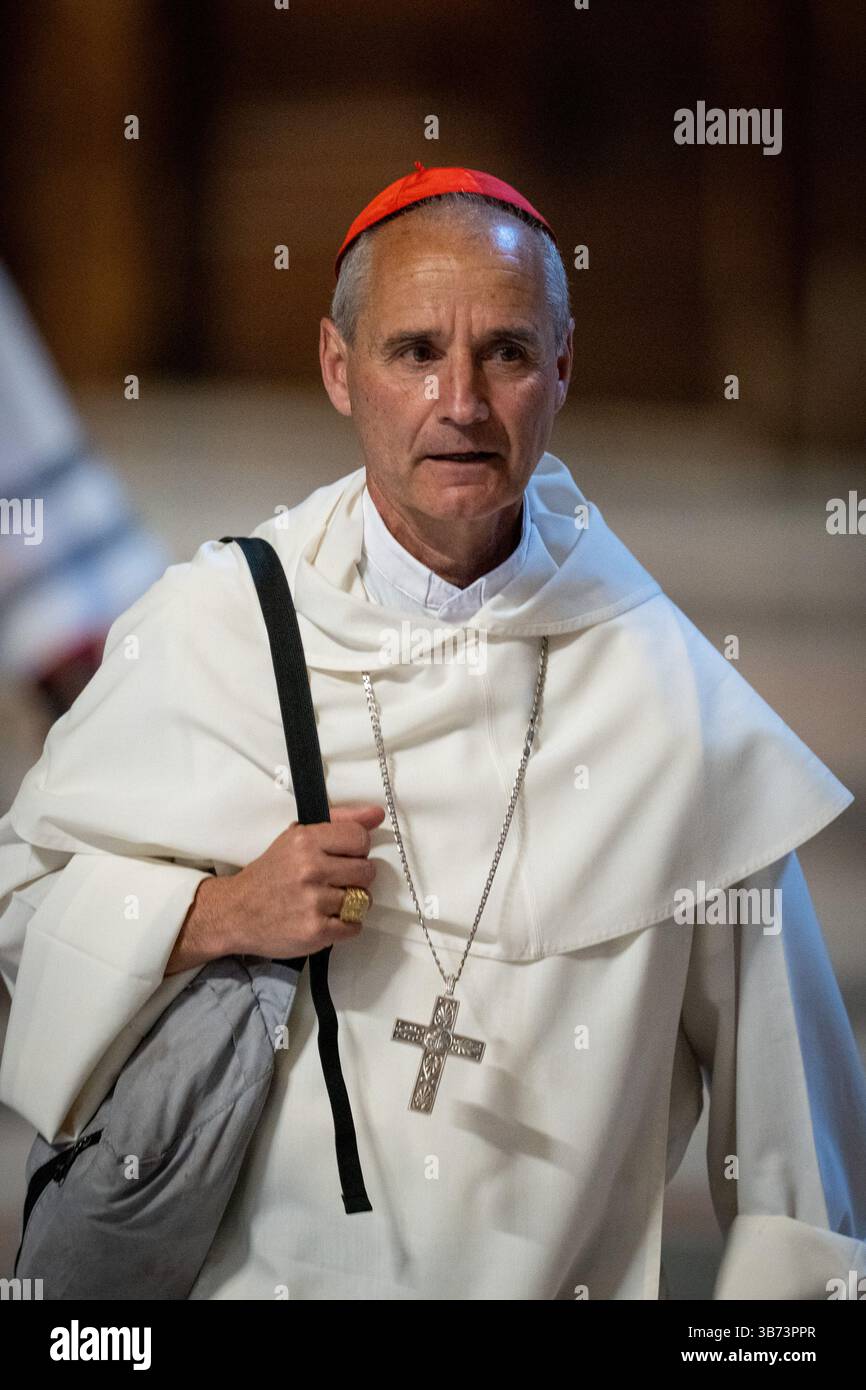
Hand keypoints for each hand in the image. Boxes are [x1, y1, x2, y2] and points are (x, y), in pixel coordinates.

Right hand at [167, 803, 386, 972]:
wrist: (235, 912)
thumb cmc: (270, 874)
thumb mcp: (297, 838)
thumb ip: (339, 822)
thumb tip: (377, 814)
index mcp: (306, 841)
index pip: (360, 838)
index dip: (357, 850)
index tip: (344, 856)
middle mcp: (310, 868)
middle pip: (367, 871)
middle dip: (356, 878)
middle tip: (334, 881)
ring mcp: (313, 902)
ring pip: (362, 900)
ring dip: (350, 904)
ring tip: (327, 901)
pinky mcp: (315, 931)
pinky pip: (354, 927)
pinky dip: (345, 926)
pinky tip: (325, 918)